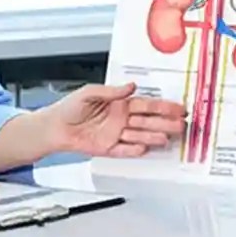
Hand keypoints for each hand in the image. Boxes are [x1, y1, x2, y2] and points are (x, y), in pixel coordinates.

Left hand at [47, 82, 186, 157]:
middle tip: (181, 124)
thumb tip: (130, 86)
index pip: (146, 104)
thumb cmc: (69, 107)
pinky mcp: (108, 148)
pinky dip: (134, 149)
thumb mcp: (90, 92)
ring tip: (169, 137)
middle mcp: (121, 119)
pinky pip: (124, 149)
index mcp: (119, 103)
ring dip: (155, 136)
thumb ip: (111, 91)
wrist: (54, 127)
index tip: (177, 108)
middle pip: (148, 121)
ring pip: (140, 135)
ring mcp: (116, 134)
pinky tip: (145, 148)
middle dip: (165, 122)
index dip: (163, 106)